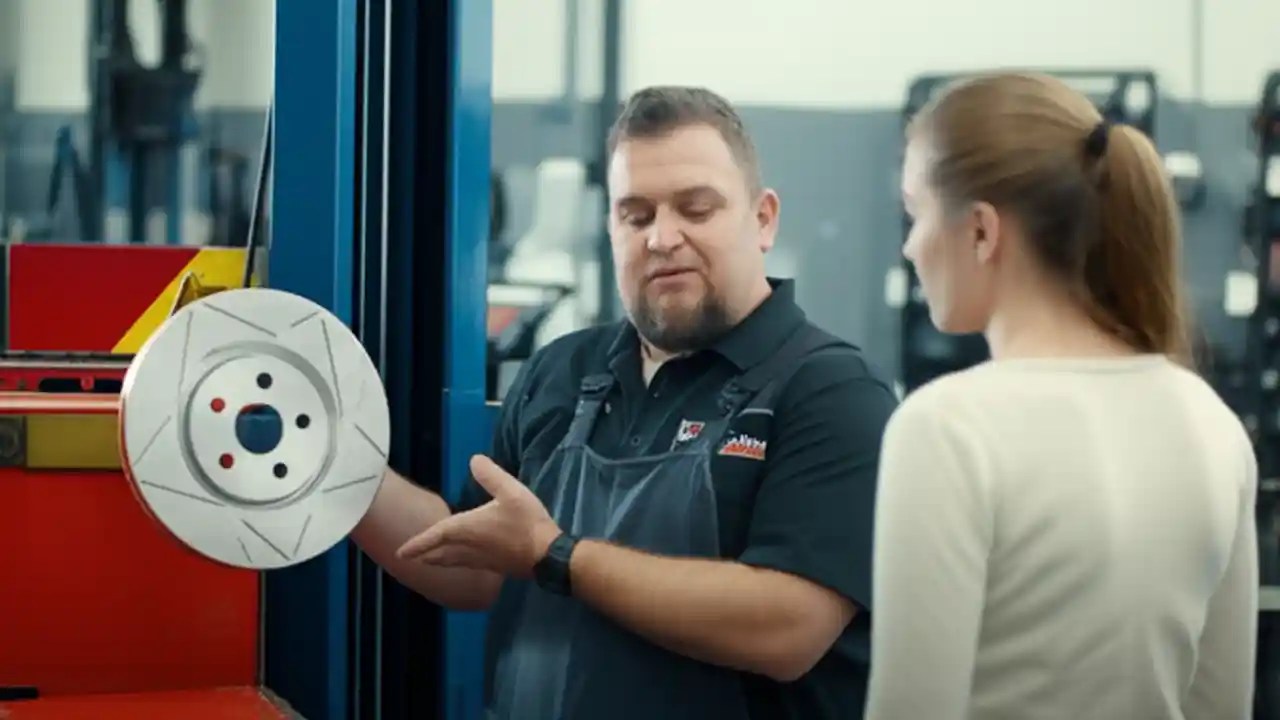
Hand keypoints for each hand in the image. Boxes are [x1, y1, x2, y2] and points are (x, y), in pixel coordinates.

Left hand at [395, 455, 561, 578]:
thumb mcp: (511, 491)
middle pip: (440, 553)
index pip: (436, 536)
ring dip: (438, 561)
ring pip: (453, 562)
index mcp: (468, 529)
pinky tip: (463, 561)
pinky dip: (456, 564)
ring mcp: (481, 560)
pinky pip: (467, 565)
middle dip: (424, 555)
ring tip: (429, 561)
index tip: (400, 553)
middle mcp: (469, 547)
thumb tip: (474, 460)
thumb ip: (491, 475)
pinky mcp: (494, 567)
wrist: (547, 554)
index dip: (417, 543)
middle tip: (409, 558)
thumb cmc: (526, 522)